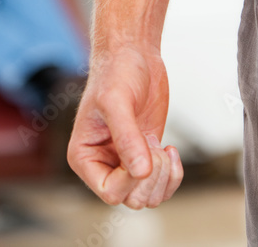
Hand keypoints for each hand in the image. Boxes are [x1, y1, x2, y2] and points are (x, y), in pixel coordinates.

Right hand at [67, 44, 182, 208]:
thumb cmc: (116, 73)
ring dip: (163, 177)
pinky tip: (170, 150)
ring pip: (148, 198)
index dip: (131, 180)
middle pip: (132, 199)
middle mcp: (102, 165)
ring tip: (160, 146)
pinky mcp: (145, 157)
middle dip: (151, 176)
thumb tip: (140, 171)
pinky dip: (173, 175)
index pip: (109, 192)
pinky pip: (161, 186)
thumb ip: (127, 137)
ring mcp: (125, 163)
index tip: (144, 150)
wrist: (133, 56)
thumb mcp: (117, 102)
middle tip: (153, 144)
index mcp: (84, 157)